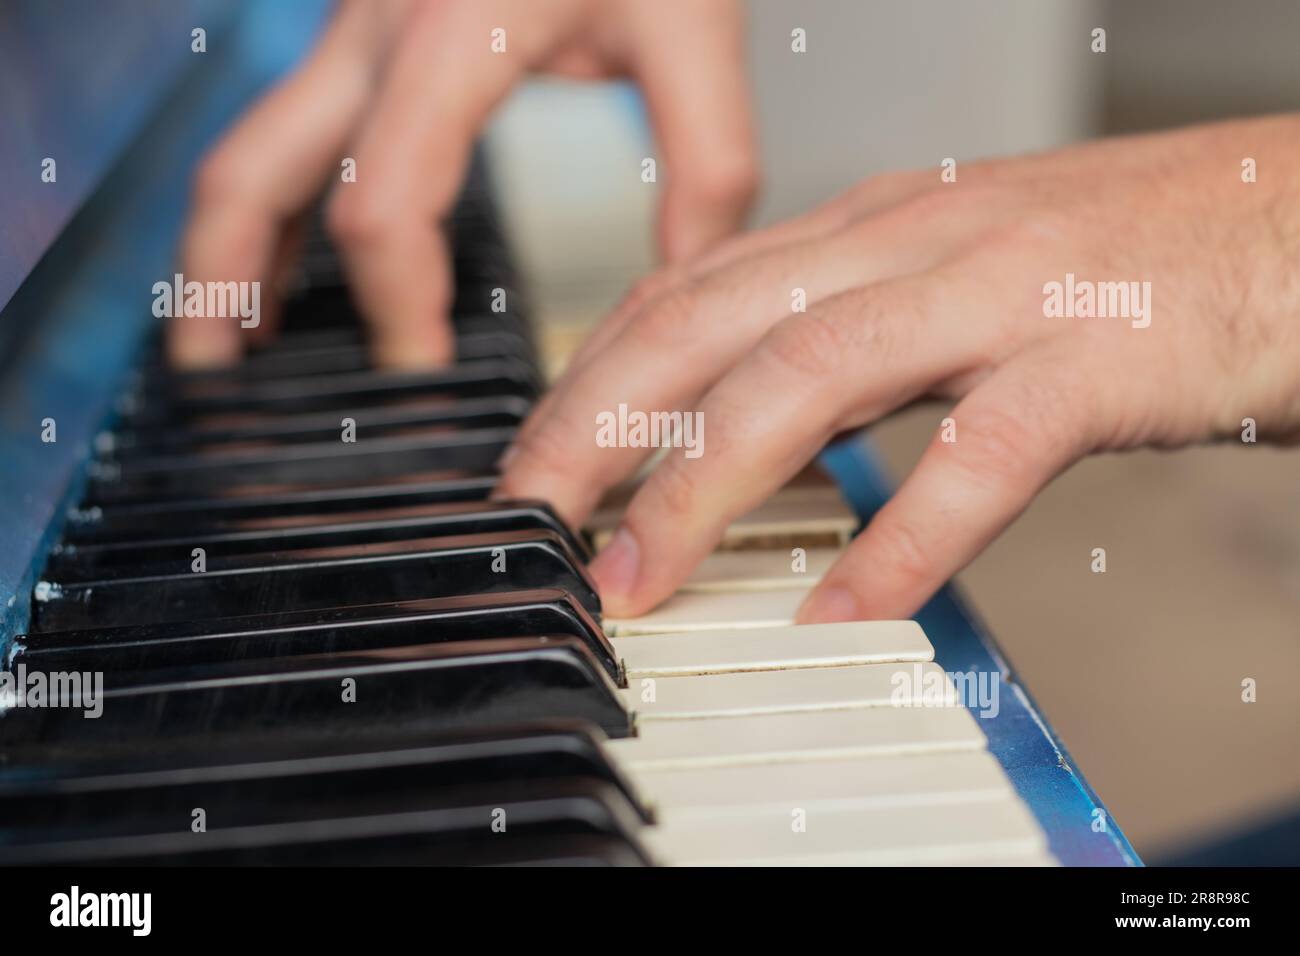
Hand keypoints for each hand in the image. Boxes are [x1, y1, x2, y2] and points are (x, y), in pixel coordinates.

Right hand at [168, 0, 755, 368]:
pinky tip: (281, 265)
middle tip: (233, 384)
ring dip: (221, 253)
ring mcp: (351, 29)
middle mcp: (375, 31)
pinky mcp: (359, 34)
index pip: (381, 207)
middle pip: (256, 176)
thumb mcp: (692, 30)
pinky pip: (281, 129)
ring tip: (221, 346)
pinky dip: (266, 209)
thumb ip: (704, 168)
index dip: (393, 309)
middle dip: (235, 291)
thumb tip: (688, 291)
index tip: (421, 373)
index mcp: (452, 36)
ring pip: (244, 149)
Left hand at [497, 115, 1299, 621]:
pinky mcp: (1097, 355)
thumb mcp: (961, 271)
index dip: (595, 376)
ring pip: (808, 377)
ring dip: (703, 486)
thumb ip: (858, 332)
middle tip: (533, 516)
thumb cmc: (1138, 254)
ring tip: (639, 577)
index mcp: (877, 225)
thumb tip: (761, 416)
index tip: (540, 459)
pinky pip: (979, 455)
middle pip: (711, 324)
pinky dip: (903, 539)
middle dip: (598, 424)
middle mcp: (917, 242)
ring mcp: (1003, 292)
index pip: (693, 290)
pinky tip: (846, 611)